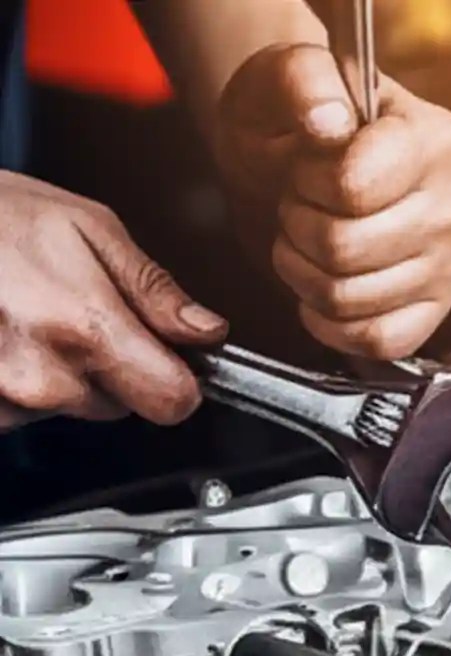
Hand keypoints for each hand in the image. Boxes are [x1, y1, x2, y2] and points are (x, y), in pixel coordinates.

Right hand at [0, 172, 227, 429]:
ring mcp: (2, 400)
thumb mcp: (90, 228)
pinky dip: (17, 378)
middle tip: (74, 309)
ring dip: (60, 369)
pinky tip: (3, 333)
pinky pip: (19, 409)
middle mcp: (43, 377)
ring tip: (28, 312)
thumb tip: (207, 330)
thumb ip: (154, 290)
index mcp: (87, 329)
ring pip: (69, 406)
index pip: (173, 402)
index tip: (172, 358)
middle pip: (122, 405)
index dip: (179, 379)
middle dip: (113, 364)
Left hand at [214, 44, 450, 359]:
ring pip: (353, 298)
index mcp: (435, 138)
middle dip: (300, 230)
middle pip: (347, 248)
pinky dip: (333, 324)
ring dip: (306, 274)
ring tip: (310, 240)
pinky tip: (325, 289)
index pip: (354, 187)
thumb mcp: (279, 79)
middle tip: (304, 205)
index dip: (308, 183)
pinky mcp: (435, 308)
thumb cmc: (290, 125)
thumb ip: (303, 80)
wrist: (290, 166)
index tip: (307, 166)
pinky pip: (379, 340)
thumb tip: (330, 122)